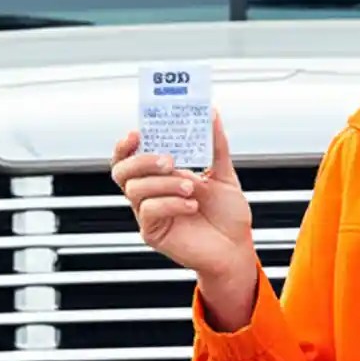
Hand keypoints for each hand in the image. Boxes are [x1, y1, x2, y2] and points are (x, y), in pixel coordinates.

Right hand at [110, 109, 254, 280]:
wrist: (236, 247)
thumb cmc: (227, 215)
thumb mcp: (224, 173)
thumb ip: (216, 145)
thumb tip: (212, 114)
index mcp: (162, 175)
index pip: (130, 156)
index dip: (126, 144)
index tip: (137, 132)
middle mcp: (151, 192)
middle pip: (123, 171)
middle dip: (142, 160)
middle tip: (168, 160)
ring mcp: (150, 213)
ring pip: (135, 190)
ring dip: (163, 183)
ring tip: (191, 186)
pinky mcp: (153, 233)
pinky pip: (149, 212)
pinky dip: (171, 203)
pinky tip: (191, 204)